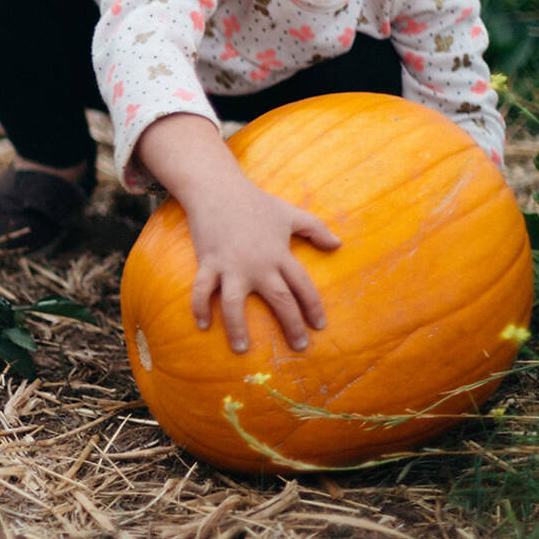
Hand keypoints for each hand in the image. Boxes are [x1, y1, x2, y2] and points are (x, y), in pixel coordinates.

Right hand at [135, 114, 339, 354]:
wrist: (217, 189)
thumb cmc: (256, 202)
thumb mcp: (290, 214)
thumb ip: (316, 229)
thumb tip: (338, 244)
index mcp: (280, 254)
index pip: (303, 286)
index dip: (313, 307)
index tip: (319, 325)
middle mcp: (258, 264)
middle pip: (280, 300)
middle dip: (292, 325)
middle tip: (299, 347)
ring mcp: (231, 265)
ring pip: (235, 304)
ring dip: (238, 328)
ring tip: (242, 349)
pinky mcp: (209, 263)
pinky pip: (202, 290)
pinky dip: (200, 308)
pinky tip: (202, 326)